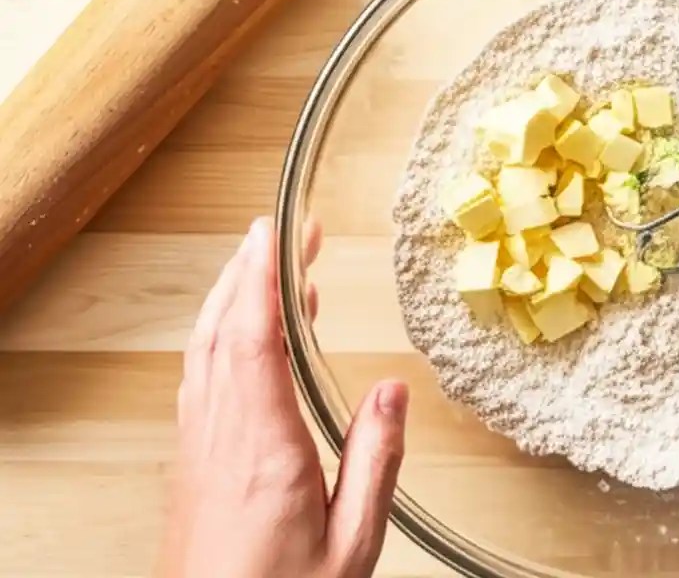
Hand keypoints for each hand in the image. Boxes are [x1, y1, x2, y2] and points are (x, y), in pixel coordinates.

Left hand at [158, 218, 407, 577]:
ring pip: (203, 351)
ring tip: (266, 270)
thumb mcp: (352, 543)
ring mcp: (197, 448)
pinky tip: (243, 340)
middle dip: (248, 270)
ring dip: (230, 299)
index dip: (263, 277)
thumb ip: (374, 462)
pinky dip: (221, 338)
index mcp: (261, 449)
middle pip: (221, 330)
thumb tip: (393, 392)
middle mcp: (218, 438)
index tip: (279, 231)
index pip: (253, 338)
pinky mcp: (191, 463)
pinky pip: (200, 378)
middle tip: (279, 230)